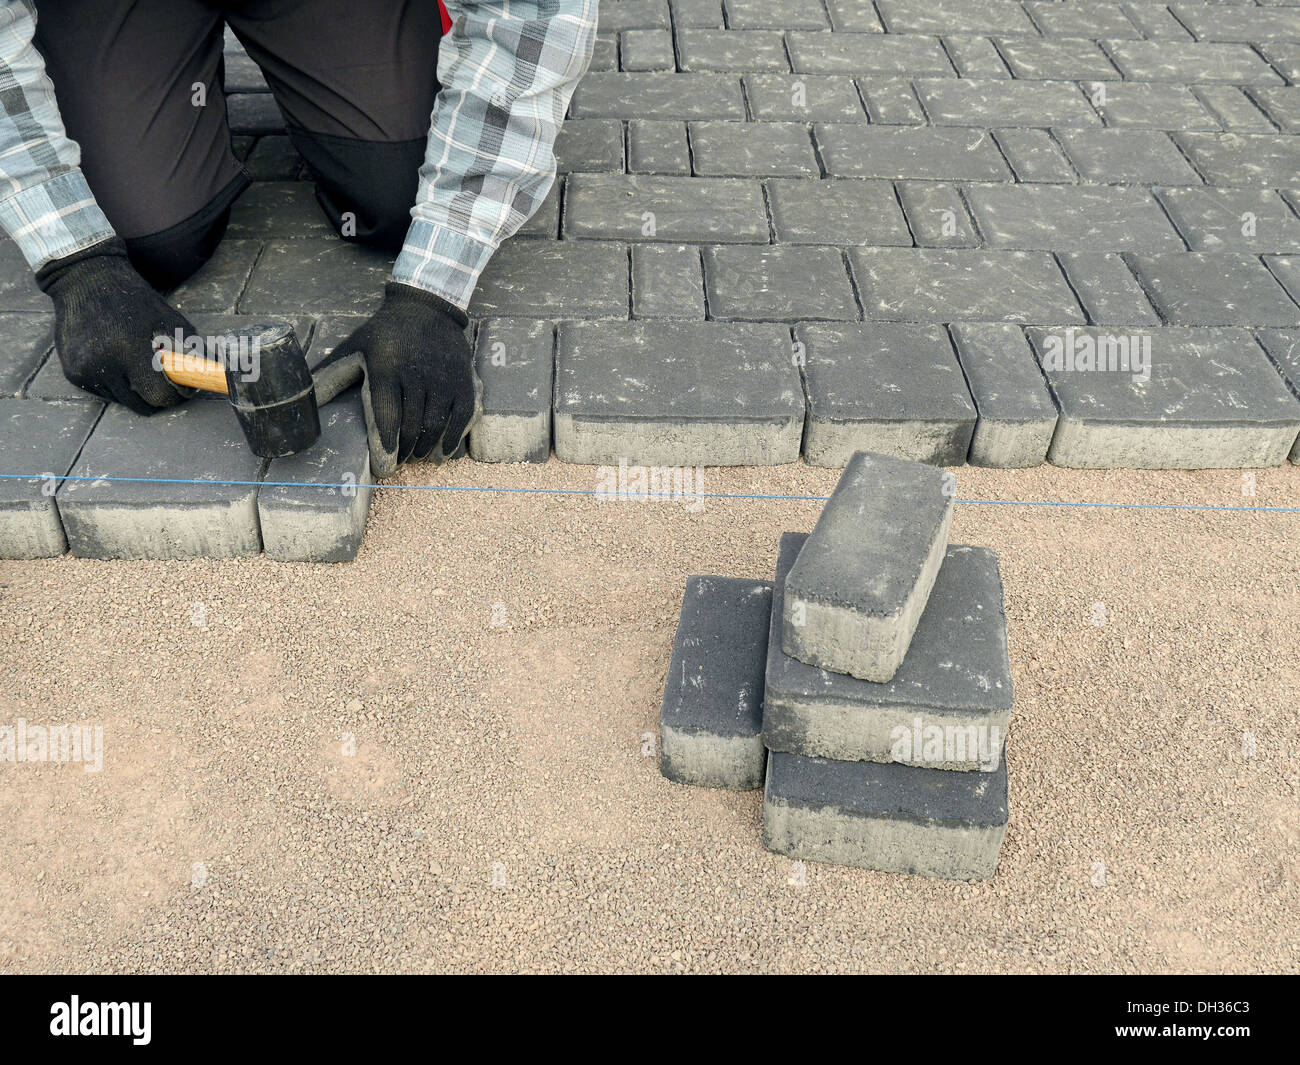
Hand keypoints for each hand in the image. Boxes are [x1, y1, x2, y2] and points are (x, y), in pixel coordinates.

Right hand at [36, 238, 191, 412]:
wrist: (87, 282)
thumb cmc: (135, 301)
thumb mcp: (169, 319)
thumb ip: (192, 349)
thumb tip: (215, 372)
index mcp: (130, 350)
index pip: (158, 395)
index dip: (173, 395)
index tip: (179, 388)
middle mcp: (104, 364)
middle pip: (140, 404)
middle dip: (155, 396)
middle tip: (160, 380)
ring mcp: (85, 370)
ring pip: (121, 401)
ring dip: (133, 391)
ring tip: (136, 366)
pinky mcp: (73, 373)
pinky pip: (102, 393)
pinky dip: (114, 385)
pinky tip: (116, 363)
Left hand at [313, 282, 480, 477]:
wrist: (426, 308)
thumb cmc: (384, 334)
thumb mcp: (353, 348)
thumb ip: (329, 376)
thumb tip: (300, 402)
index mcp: (385, 368)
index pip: (385, 415)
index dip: (384, 445)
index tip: (383, 466)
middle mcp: (416, 373)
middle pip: (411, 425)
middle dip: (403, 451)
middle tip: (397, 462)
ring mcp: (443, 378)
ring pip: (435, 424)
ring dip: (425, 448)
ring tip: (415, 457)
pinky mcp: (463, 381)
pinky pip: (462, 417)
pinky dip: (453, 438)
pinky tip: (443, 452)